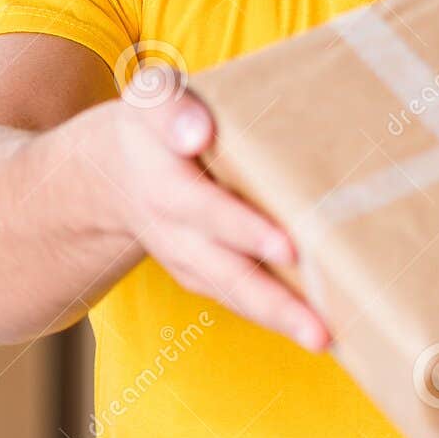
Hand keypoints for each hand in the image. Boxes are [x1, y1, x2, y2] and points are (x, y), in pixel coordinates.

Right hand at [94, 66, 330, 352]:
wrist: (111, 172)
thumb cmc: (150, 125)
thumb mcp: (151, 99)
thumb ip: (170, 108)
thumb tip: (197, 133)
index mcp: (165, 185)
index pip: (205, 210)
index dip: (245, 230)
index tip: (288, 247)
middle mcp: (175, 233)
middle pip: (226, 273)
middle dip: (273, 302)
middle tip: (319, 328)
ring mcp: (189, 260)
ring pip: (234, 295)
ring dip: (280, 320)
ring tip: (327, 339)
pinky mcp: (202, 274)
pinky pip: (238, 299)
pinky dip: (274, 317)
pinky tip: (318, 327)